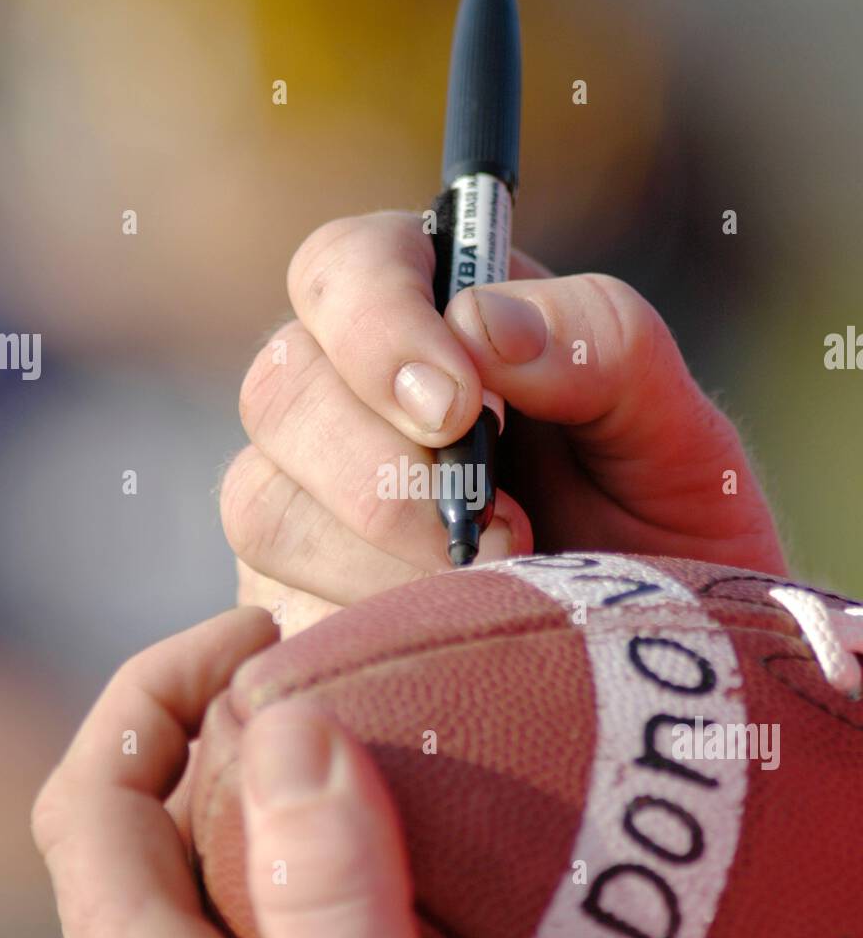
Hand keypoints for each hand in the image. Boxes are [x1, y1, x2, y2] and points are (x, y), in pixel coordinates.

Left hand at [32, 610, 533, 937]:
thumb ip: (333, 902)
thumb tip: (292, 730)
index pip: (95, 804)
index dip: (153, 690)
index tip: (255, 639)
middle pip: (133, 843)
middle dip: (203, 737)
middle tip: (313, 689)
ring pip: (185, 899)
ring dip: (244, 811)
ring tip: (352, 773)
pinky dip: (286, 880)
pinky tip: (377, 894)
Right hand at [222, 212, 786, 633]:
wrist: (653, 669)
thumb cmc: (668, 532)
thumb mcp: (676, 429)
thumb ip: (602, 343)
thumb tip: (479, 322)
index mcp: (435, 316)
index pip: (345, 268)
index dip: (378, 328)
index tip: (455, 407)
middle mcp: (349, 401)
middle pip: (280, 390)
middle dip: (381, 469)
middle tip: (499, 531)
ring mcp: (310, 506)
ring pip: (261, 504)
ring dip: (376, 555)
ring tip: (494, 586)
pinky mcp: (298, 604)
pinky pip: (278, 610)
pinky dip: (364, 624)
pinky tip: (447, 638)